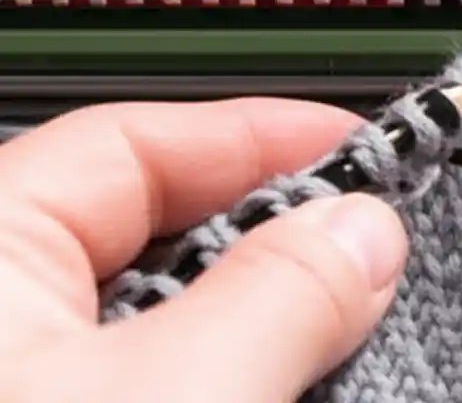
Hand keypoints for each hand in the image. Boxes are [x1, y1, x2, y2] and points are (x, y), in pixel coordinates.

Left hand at [0, 99, 408, 401]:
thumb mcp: (178, 392)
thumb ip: (280, 295)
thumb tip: (362, 230)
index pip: (130, 144)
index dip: (260, 137)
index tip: (365, 151)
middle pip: (155, 229)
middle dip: (275, 232)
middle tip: (374, 250)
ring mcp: (31, 381)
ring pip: (165, 320)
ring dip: (264, 322)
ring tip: (350, 332)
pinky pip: (159, 384)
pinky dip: (235, 380)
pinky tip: (296, 392)